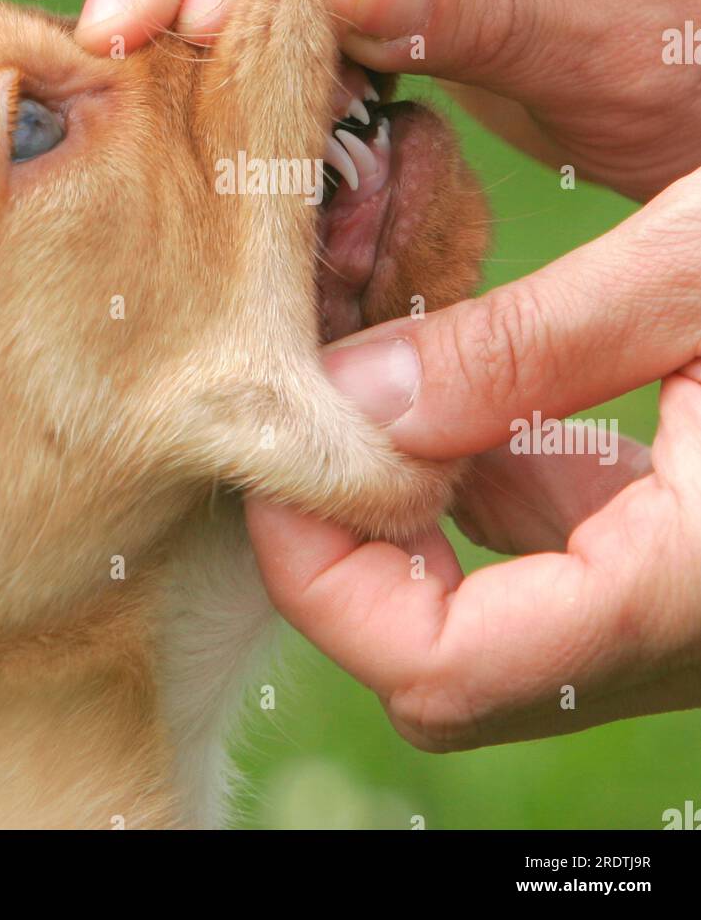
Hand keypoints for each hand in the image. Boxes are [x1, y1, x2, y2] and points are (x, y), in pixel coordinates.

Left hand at [247, 167, 700, 748]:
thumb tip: (353, 397)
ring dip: (424, 513)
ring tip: (395, 376)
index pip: (438, 670)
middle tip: (323, 413)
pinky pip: (563, 559)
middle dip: (361, 549)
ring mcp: (689, 604)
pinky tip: (492, 388)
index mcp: (690, 588)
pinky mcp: (693, 559)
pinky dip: (498, 489)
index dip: (324, 577)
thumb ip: (523, 347)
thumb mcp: (697, 274)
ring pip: (500, 616)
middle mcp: (686, 632)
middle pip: (453, 664)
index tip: (283, 454)